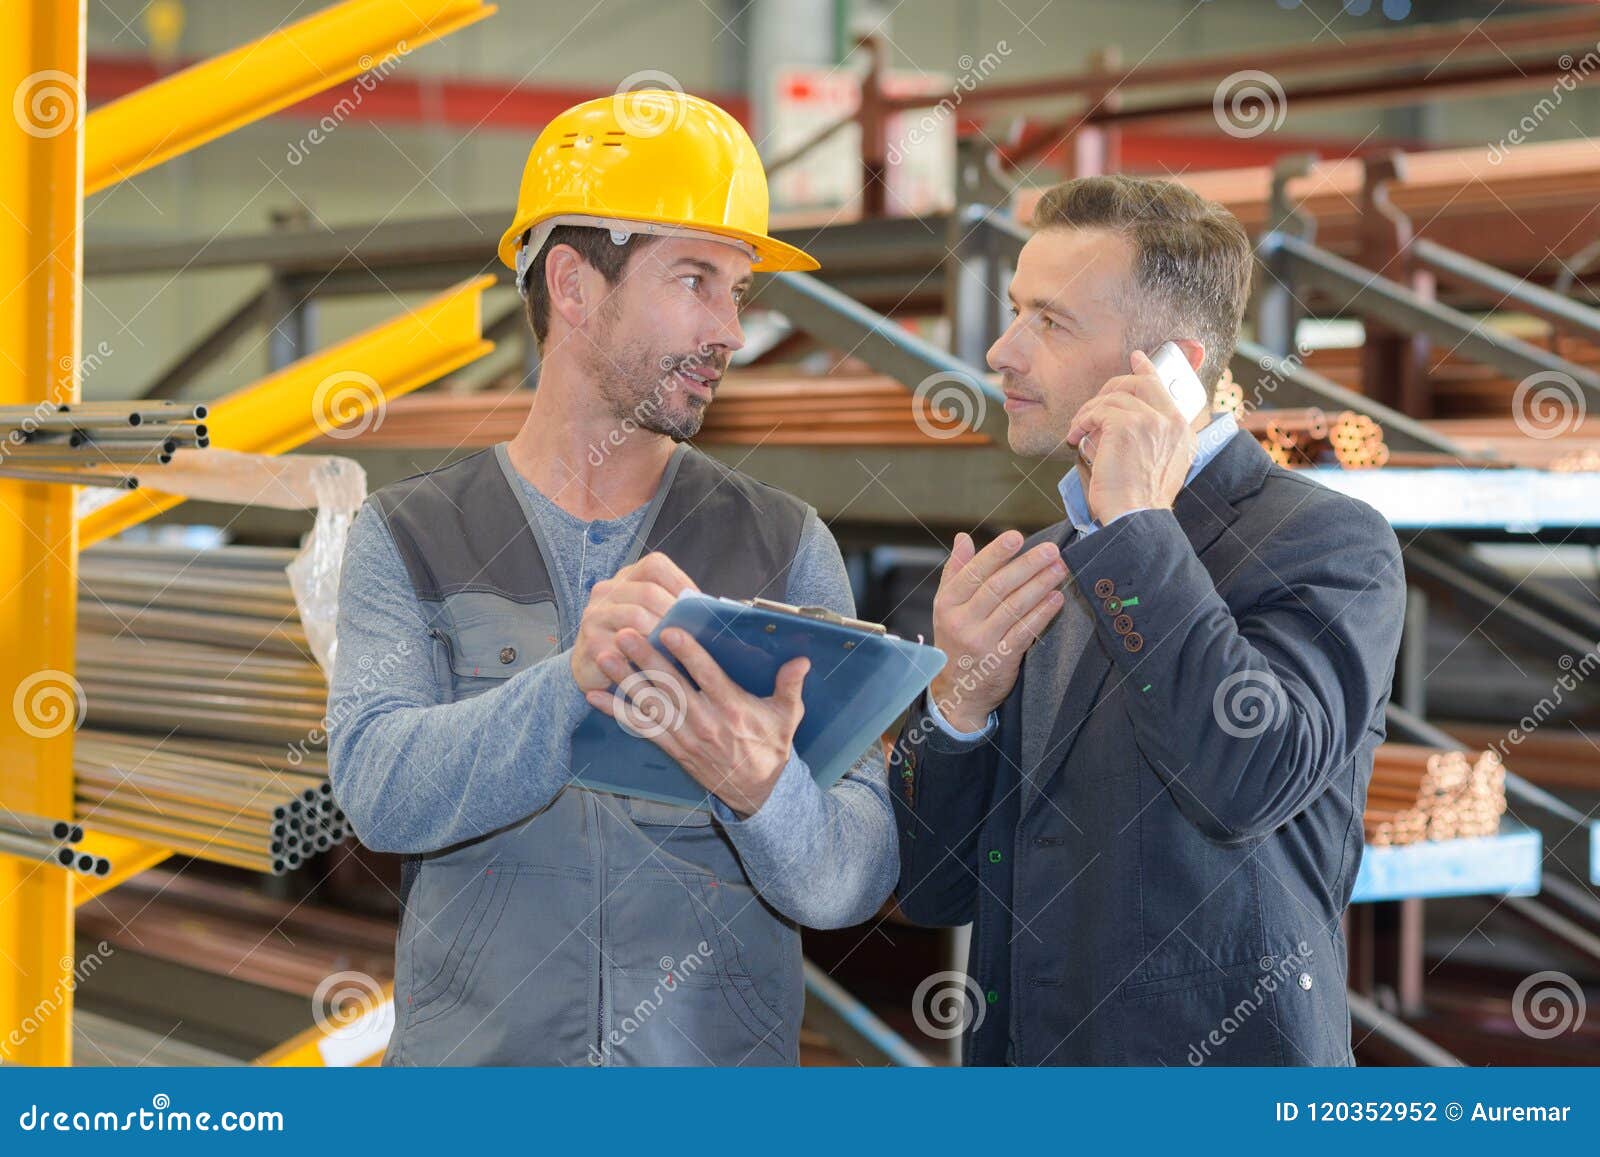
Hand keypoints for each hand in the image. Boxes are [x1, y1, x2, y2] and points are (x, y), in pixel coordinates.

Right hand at [571, 552, 697, 694]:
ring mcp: (595, 616)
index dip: (681, 582)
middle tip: (696, 632)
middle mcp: (606, 590)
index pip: (655, 565)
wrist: (594, 667)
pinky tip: (661, 665)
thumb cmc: (636, 641)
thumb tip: (721, 612)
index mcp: (627, 577)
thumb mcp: (653, 617)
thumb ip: (678, 609)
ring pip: (635, 617)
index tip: (700, 604)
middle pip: (648, 591)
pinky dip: (645, 655)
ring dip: (664, 634)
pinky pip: (622, 647)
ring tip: (682, 648)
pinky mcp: (590, 644)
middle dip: (676, 613)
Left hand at [586, 626, 808, 817]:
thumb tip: (801, 660)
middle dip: (645, 659)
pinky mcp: (673, 747)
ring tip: (605, 657)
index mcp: (732, 708)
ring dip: (625, 680)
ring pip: (651, 704)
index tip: (669, 632)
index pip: (707, 676)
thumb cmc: (771, 748)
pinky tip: (594, 696)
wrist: (757, 792)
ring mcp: (685, 736)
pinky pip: (640, 728)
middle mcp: (705, 722)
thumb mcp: (787, 717)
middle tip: (625, 634)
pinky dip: (616, 712)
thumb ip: (790, 686)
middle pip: (670, 686)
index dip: (687, 654)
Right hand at [927, 530, 1066, 731]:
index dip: (995, 553)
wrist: (957, 692)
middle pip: (997, 587)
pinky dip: (1042, 613)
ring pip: (1014, 607)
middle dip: (1027, 565)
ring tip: (1060, 568)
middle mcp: (961, 621)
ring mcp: (981, 641)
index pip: (973, 573)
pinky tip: (1057, 599)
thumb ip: (956, 571)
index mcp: (947, 603)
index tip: (1016, 537)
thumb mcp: (946, 606)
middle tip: (1052, 550)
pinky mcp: (1000, 659)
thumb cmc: (955, 641)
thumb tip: (963, 538)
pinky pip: (1024, 631)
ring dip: (1040, 585)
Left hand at [1067, 349, 1197, 523]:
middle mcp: (1172, 421)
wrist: (1135, 518)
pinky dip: (1082, 422)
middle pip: (1139, 383)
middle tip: (1091, 405)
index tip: (1137, 358)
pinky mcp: (1127, 425)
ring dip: (1089, 412)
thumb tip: (1117, 423)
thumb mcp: (1155, 467)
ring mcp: (1151, 420)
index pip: (1164, 389)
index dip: (1148, 370)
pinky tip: (1075, 438)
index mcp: (1183, 432)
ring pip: (1113, 397)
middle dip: (1110, 388)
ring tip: (1078, 432)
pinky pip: (1098, 411)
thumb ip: (1149, 441)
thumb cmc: (1137, 502)